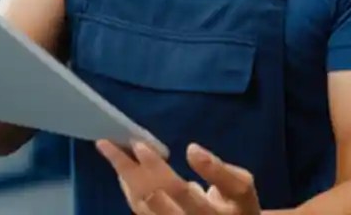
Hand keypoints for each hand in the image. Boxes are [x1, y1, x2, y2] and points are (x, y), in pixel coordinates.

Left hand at [96, 140, 261, 214]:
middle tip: (109, 142)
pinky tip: (122, 171)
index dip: (157, 168)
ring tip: (109, 149)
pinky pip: (139, 210)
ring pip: (139, 205)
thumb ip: (219, 170)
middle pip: (150, 196)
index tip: (142, 145)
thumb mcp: (240, 188)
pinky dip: (128, 187)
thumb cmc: (237, 208)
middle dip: (128, 168)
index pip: (180, 191)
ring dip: (123, 176)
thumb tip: (192, 150)